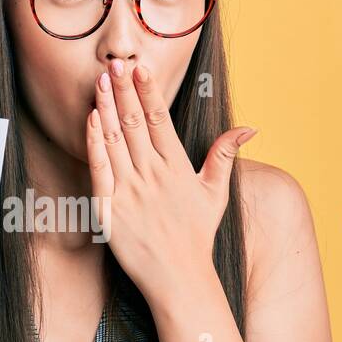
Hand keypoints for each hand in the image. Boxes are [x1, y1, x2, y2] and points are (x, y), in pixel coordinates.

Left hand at [86, 60, 256, 306]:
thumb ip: (225, 156)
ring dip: (106, 108)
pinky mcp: (110, 209)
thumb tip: (249, 129)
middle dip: (123, 90)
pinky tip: (91, 120)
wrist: (179, 278)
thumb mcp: (216, 193)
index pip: (161, 119)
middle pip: (135, 123)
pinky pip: (99, 169)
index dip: (149, 91)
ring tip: (99, 81)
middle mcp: (153, 175)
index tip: (140, 68)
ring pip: (115, 140)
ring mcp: (130, 191)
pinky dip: (94, 143)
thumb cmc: (196, 236)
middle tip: (113, 62)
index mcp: (177, 167)